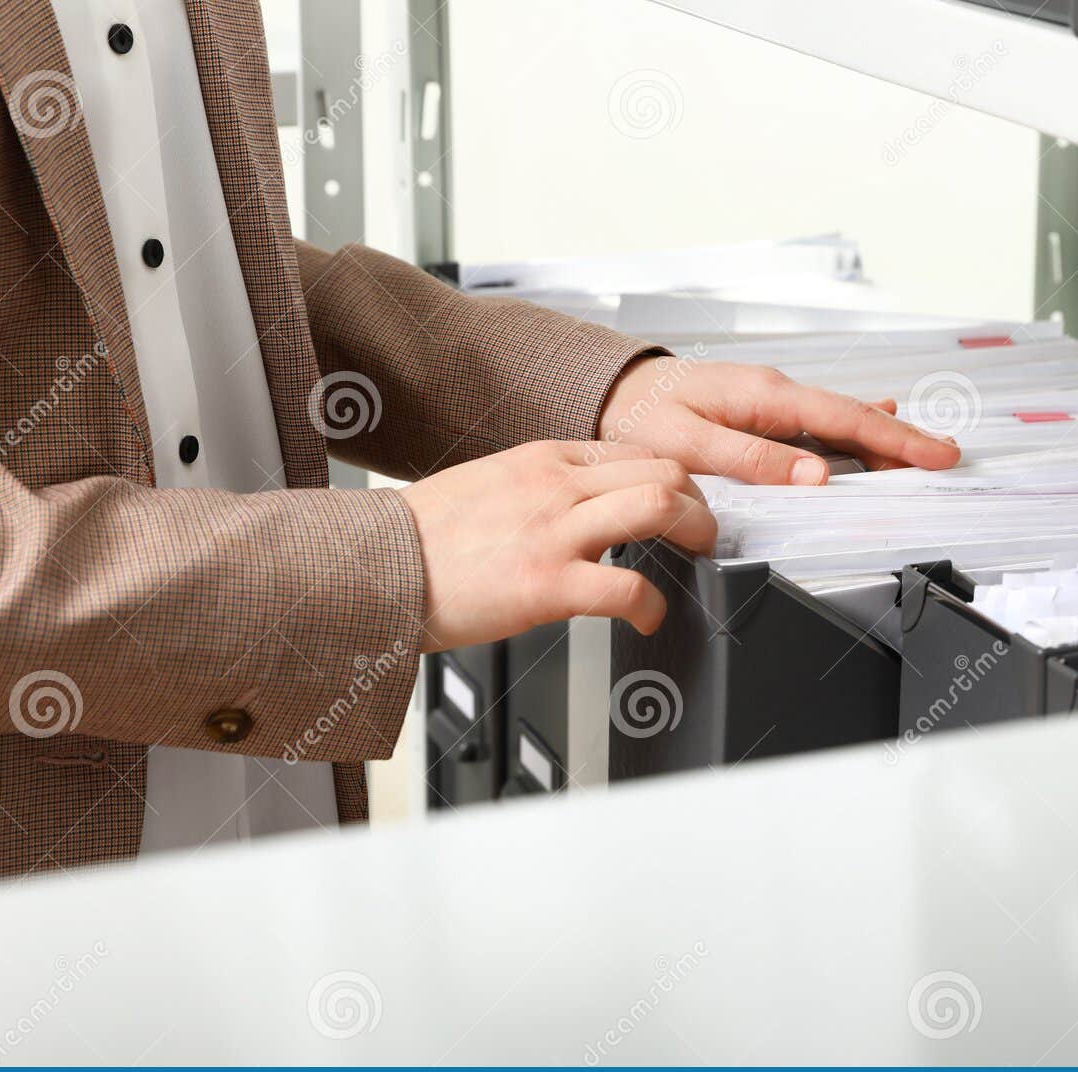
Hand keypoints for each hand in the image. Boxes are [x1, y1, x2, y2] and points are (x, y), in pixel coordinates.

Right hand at [400, 441, 715, 650]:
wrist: (373, 568)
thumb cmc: (420, 538)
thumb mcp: (488, 485)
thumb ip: (540, 487)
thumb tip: (581, 502)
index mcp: (542, 459)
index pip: (635, 449)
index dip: (676, 475)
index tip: (686, 500)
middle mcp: (554, 486)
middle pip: (663, 467)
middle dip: (700, 501)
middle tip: (704, 531)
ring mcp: (553, 532)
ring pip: (658, 504)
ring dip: (696, 534)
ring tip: (696, 560)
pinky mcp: (546, 583)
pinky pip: (627, 586)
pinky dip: (652, 604)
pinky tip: (648, 617)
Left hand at [595, 355, 960, 483]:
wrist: (610, 389)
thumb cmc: (640, 414)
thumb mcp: (689, 443)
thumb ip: (752, 459)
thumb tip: (815, 476)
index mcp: (765, 397)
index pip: (846, 420)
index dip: (896, 440)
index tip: (934, 455)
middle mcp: (775, 393)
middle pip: (854, 418)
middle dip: (904, 438)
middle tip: (947, 456)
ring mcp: (771, 401)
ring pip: (840, 421)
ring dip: (883, 436)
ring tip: (923, 451)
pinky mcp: (761, 411)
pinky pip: (819, 421)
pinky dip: (852, 428)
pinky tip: (873, 426)